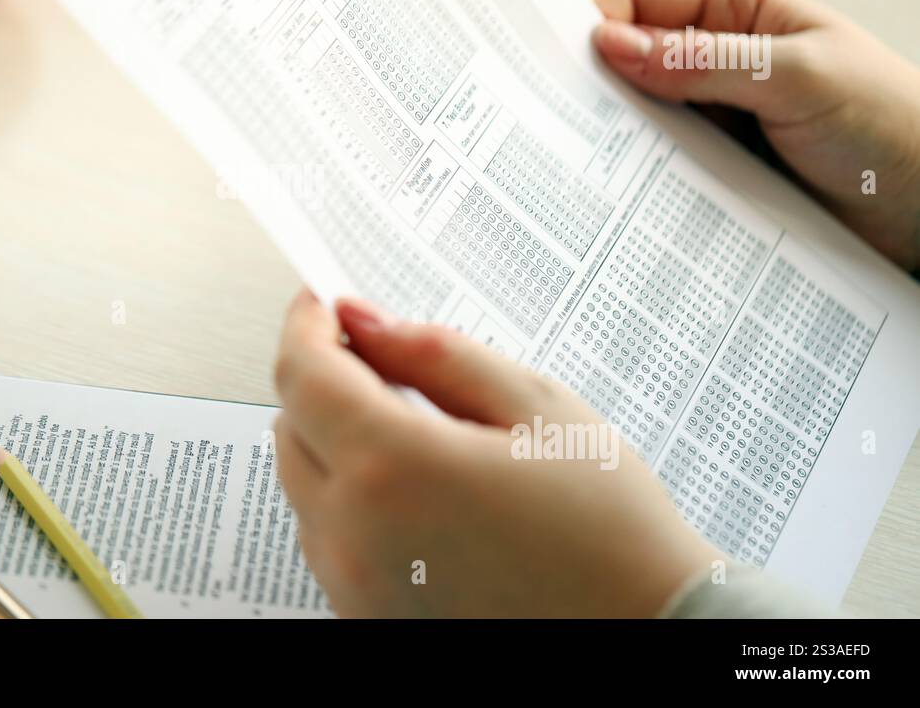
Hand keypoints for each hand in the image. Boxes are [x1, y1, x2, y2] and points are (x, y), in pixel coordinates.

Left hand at [272, 290, 716, 617]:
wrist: (646, 635)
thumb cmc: (609, 533)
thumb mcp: (536, 409)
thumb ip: (437, 354)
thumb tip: (367, 321)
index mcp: (394, 470)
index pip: (303, 374)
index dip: (308, 324)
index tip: (324, 303)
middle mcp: (355, 535)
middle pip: (291, 427)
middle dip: (324, 381)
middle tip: (381, 360)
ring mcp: (353, 584)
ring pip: (304, 483)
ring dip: (336, 443)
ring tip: (417, 432)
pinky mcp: (364, 616)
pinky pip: (328, 537)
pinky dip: (351, 499)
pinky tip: (418, 493)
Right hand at [592, 0, 919, 269]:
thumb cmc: (889, 122)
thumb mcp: (795, 77)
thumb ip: (703, 60)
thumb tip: (613, 44)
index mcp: (739, 11)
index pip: (642, 1)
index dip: (602, 25)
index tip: (574, 64)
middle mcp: (720, 59)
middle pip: (631, 60)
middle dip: (601, 83)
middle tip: (569, 115)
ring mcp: (716, 116)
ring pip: (641, 116)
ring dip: (620, 134)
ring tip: (593, 159)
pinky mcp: (717, 167)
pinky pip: (661, 163)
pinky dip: (641, 174)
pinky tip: (628, 190)